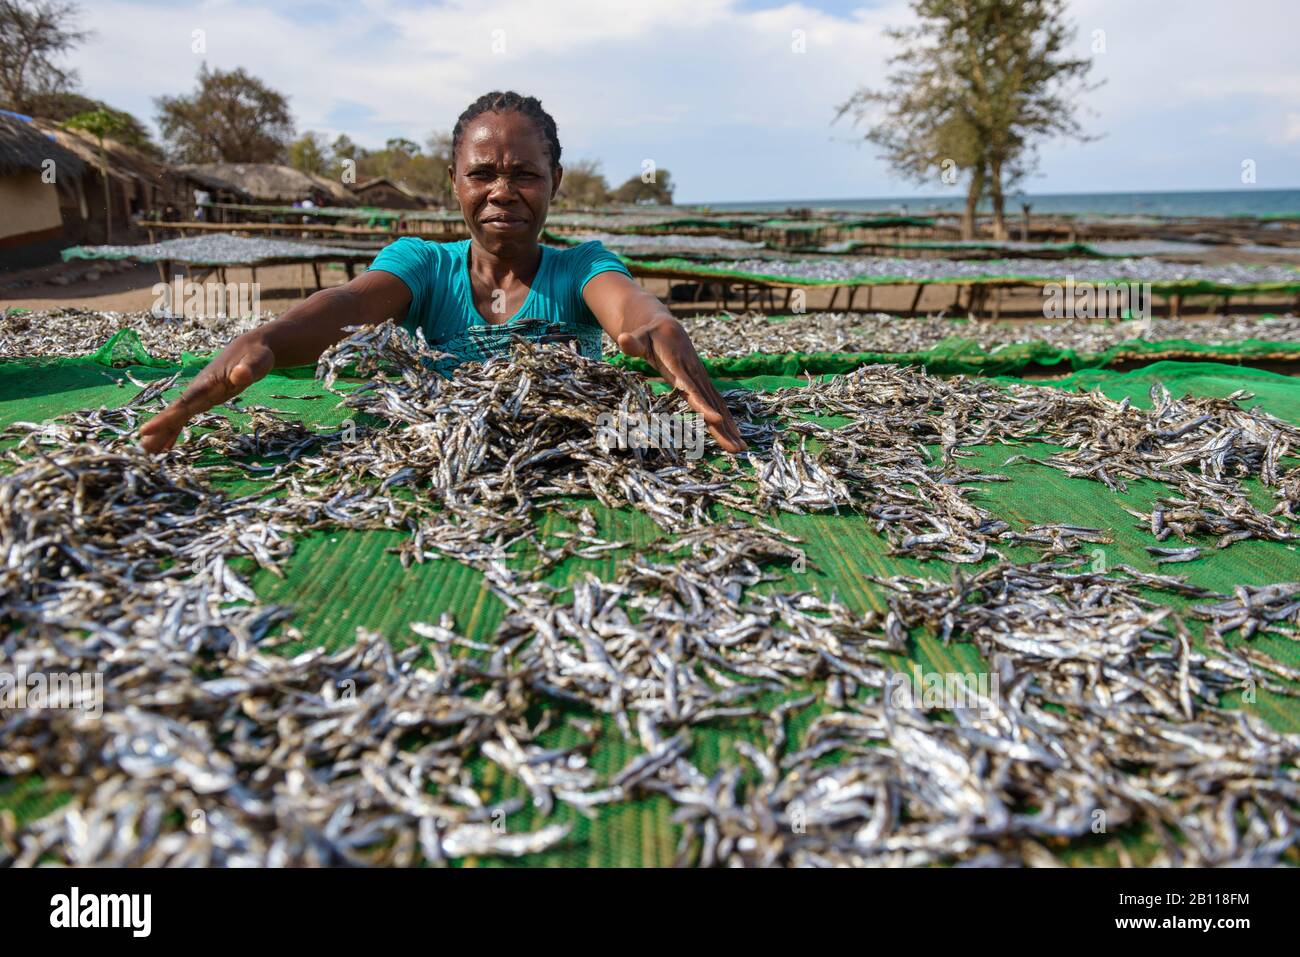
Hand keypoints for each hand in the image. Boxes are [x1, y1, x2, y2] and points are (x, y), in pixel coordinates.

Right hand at [138, 336, 273, 452]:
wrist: (250, 347)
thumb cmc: (256, 355)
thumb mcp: (257, 361)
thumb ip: (249, 369)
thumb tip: (241, 374)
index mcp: (207, 383)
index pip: (183, 403)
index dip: (165, 418)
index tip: (146, 430)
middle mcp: (198, 390)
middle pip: (175, 413)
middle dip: (158, 431)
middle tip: (141, 451)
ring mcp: (199, 395)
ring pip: (177, 417)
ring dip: (162, 434)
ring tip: (146, 453)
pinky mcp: (204, 400)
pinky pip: (185, 418)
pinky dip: (175, 432)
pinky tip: (167, 447)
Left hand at [617, 318, 746, 452]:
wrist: (666, 327)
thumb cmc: (648, 336)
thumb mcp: (638, 338)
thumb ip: (633, 343)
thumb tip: (622, 340)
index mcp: (678, 368)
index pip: (691, 389)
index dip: (703, 405)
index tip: (716, 420)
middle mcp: (694, 375)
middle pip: (710, 404)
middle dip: (722, 427)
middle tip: (736, 448)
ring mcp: (701, 379)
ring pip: (717, 405)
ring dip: (729, 427)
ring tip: (740, 448)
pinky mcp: (703, 383)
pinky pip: (717, 402)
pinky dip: (728, 418)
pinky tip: (735, 434)